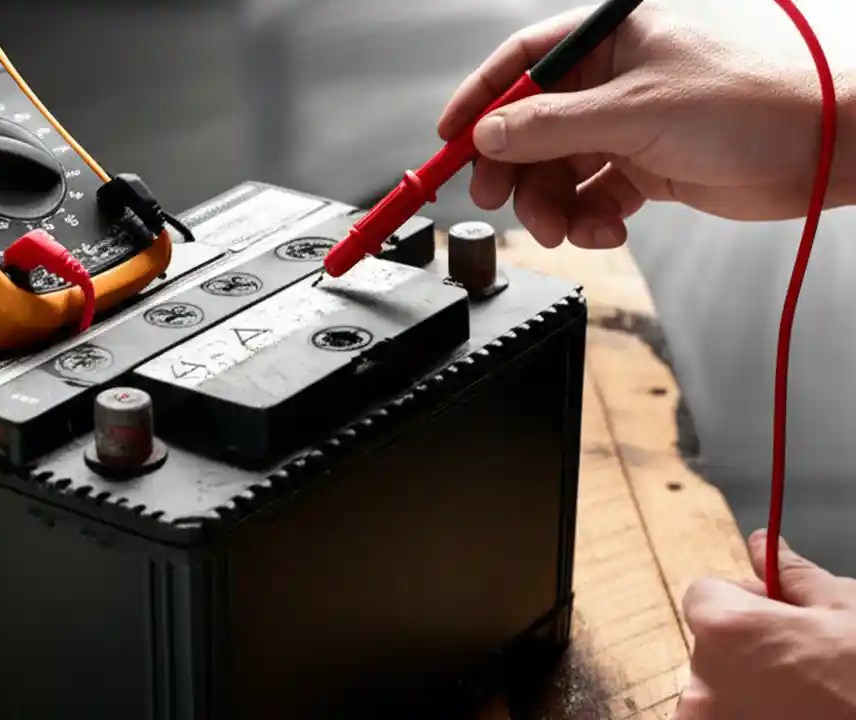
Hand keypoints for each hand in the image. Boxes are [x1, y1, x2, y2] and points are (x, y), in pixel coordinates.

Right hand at [437, 2, 854, 248]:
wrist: (818, 151)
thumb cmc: (749, 103)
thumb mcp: (633, 111)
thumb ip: (550, 126)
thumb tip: (488, 136)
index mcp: (608, 40)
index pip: (520, 62)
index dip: (479, 99)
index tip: (448, 139)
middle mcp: (612, 80)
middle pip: (530, 126)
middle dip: (514, 170)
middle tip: (498, 200)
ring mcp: (626, 126)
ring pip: (557, 169)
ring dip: (552, 205)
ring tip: (565, 227)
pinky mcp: (643, 168)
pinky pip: (590, 196)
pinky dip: (587, 219)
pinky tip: (604, 228)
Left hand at [676, 530, 855, 718]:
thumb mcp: (845, 607)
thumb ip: (792, 575)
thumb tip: (761, 545)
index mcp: (725, 629)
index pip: (705, 594)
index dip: (746, 598)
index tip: (782, 614)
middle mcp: (703, 680)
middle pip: (711, 642)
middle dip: (750, 643)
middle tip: (804, 658)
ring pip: (717, 687)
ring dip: (750, 684)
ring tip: (807, 693)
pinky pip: (720, 719)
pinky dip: (746, 714)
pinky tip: (793, 714)